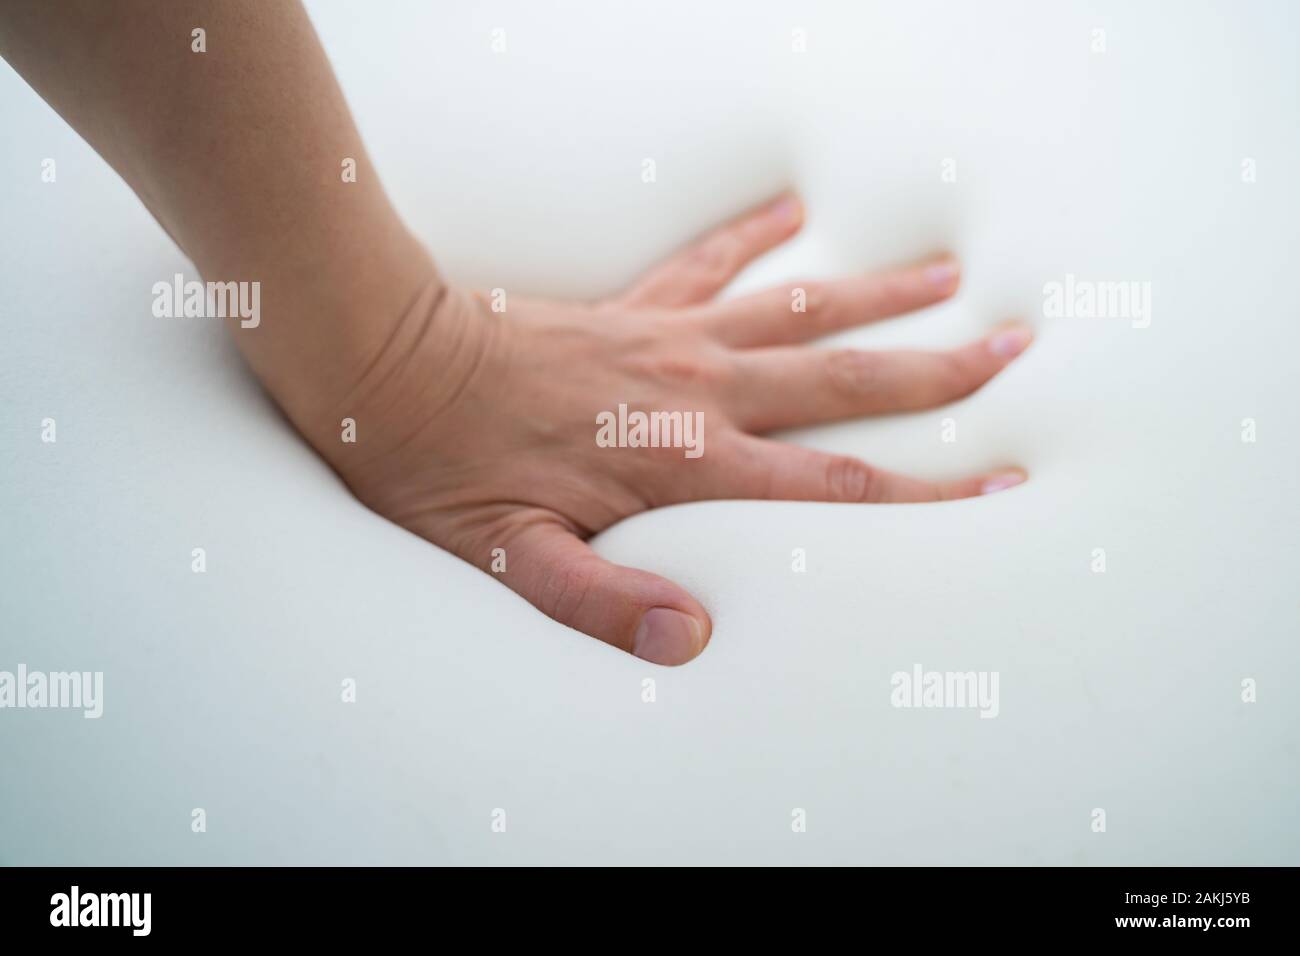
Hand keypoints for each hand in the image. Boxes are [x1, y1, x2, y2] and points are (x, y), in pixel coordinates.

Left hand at [298, 194, 1032, 664]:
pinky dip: (754, 235)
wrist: (391, 364)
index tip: (996, 484)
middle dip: (937, 370)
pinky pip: (708, 261)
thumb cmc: (447, 470)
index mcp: (685, 462)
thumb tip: (693, 637)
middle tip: (1015, 345)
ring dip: (877, 293)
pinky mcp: (633, 305)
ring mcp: (670, 337)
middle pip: (844, 379)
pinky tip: (794, 210)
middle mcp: (698, 391)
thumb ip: (605, 603)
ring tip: (948, 272)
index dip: (922, 492)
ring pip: (798, 308)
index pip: (831, 482)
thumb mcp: (517, 562)